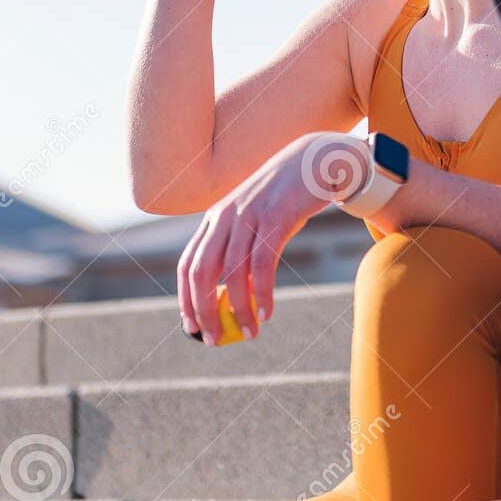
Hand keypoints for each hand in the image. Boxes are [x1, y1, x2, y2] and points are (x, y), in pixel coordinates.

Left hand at [175, 132, 365, 343]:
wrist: (314, 161)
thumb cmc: (285, 197)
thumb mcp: (255, 218)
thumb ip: (240, 247)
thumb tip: (232, 296)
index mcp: (215, 218)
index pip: (187, 265)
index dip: (186, 299)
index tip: (192, 327)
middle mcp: (225, 216)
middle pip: (202, 272)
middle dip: (204, 311)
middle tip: (214, 340)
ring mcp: (250, 215)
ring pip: (234, 272)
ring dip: (239, 309)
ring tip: (250, 333)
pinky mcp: (276, 217)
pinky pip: (262, 263)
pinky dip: (262, 292)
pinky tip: (267, 312)